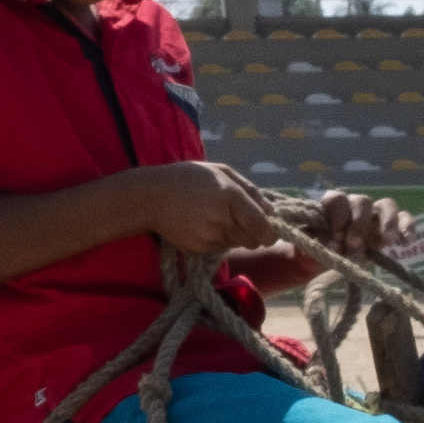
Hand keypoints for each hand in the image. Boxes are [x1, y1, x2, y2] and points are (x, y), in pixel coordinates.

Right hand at [119, 158, 282, 258]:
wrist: (151, 197)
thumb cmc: (190, 178)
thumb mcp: (223, 172)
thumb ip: (251, 191)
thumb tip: (272, 212)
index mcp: (230, 196)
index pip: (261, 226)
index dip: (271, 232)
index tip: (271, 231)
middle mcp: (221, 220)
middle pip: (252, 239)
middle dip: (252, 232)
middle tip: (239, 218)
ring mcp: (208, 238)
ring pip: (236, 244)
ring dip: (234, 234)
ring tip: (215, 217)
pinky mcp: (198, 250)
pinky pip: (219, 248)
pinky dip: (218, 239)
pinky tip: (203, 224)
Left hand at [299, 191, 401, 262]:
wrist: (333, 261)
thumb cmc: (319, 250)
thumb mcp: (311, 248)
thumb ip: (316, 243)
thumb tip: (329, 243)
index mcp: (333, 206)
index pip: (336, 199)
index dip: (338, 216)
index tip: (336, 238)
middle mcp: (355, 205)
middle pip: (362, 201)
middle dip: (359, 223)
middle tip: (354, 246)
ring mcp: (375, 214)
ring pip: (387, 204)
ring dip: (387, 222)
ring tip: (386, 242)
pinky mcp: (391, 226)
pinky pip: (404, 218)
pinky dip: (407, 226)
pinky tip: (406, 241)